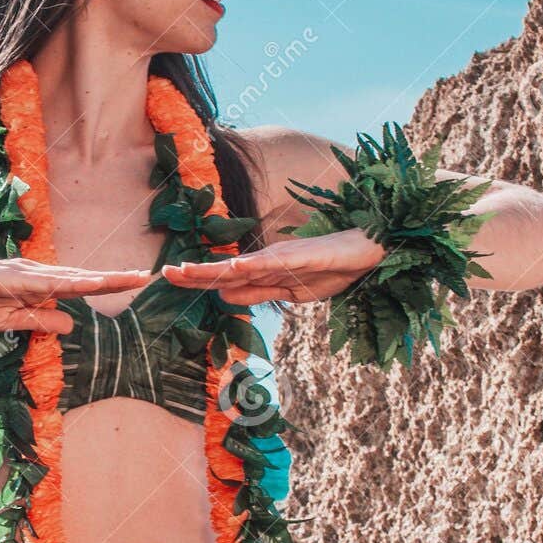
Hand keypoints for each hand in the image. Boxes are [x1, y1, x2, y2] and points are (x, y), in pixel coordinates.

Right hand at [0, 254, 154, 333]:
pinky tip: (93, 281)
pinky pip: (49, 282)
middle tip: (147, 276)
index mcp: (35, 288)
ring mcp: (25, 274)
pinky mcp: (13, 277)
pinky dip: (74, 282)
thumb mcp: (6, 323)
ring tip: (132, 278)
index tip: (131, 283)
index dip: (104, 285)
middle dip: (114, 278)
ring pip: (72, 277)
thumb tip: (70, 325)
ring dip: (102, 278)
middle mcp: (35, 276)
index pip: (76, 288)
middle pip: (82, 279)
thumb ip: (37, 322)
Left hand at [160, 229, 388, 307]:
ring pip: (249, 265)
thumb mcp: (293, 290)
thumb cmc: (335, 265)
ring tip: (190, 271)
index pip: (227, 277)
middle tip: (166, 274)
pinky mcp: (312, 254)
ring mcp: (293, 257)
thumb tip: (222, 296)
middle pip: (230, 270)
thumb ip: (259, 292)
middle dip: (199, 274)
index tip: (169, 277)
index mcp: (268, 271)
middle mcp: (275, 262)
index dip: (199, 278)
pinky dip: (259, 264)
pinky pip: (282, 261)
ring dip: (219, 269)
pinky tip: (237, 264)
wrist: (376, 246)